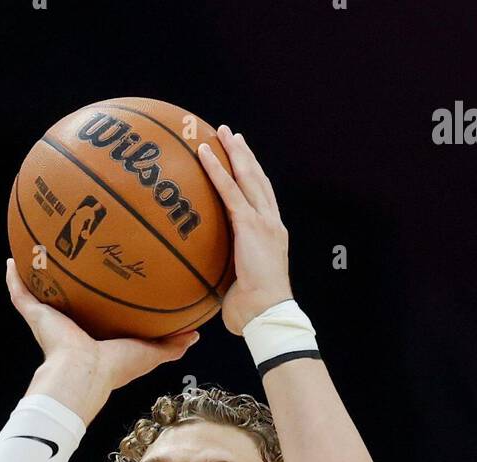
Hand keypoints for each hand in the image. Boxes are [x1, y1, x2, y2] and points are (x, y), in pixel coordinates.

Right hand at [5, 259, 199, 422]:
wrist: (84, 372)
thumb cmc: (115, 367)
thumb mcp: (150, 354)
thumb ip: (171, 345)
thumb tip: (196, 335)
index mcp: (95, 334)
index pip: (99, 310)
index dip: (103, 294)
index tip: (111, 272)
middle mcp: (72, 325)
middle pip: (70, 296)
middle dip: (71, 276)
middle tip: (77, 246)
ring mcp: (50, 320)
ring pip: (43, 290)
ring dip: (40, 271)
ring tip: (40, 244)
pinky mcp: (35, 315)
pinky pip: (20, 292)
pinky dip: (14, 277)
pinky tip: (12, 259)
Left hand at [198, 126, 292, 335]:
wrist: (267, 314)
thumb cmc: (253, 313)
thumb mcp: (238, 290)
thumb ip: (226, 279)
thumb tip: (206, 287)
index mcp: (272, 236)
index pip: (263, 200)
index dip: (254, 178)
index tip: (244, 162)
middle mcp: (271, 223)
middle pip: (258, 180)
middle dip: (246, 155)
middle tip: (232, 135)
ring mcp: (263, 222)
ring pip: (248, 177)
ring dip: (235, 152)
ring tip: (222, 132)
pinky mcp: (250, 225)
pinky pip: (229, 191)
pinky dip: (216, 170)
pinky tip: (204, 153)